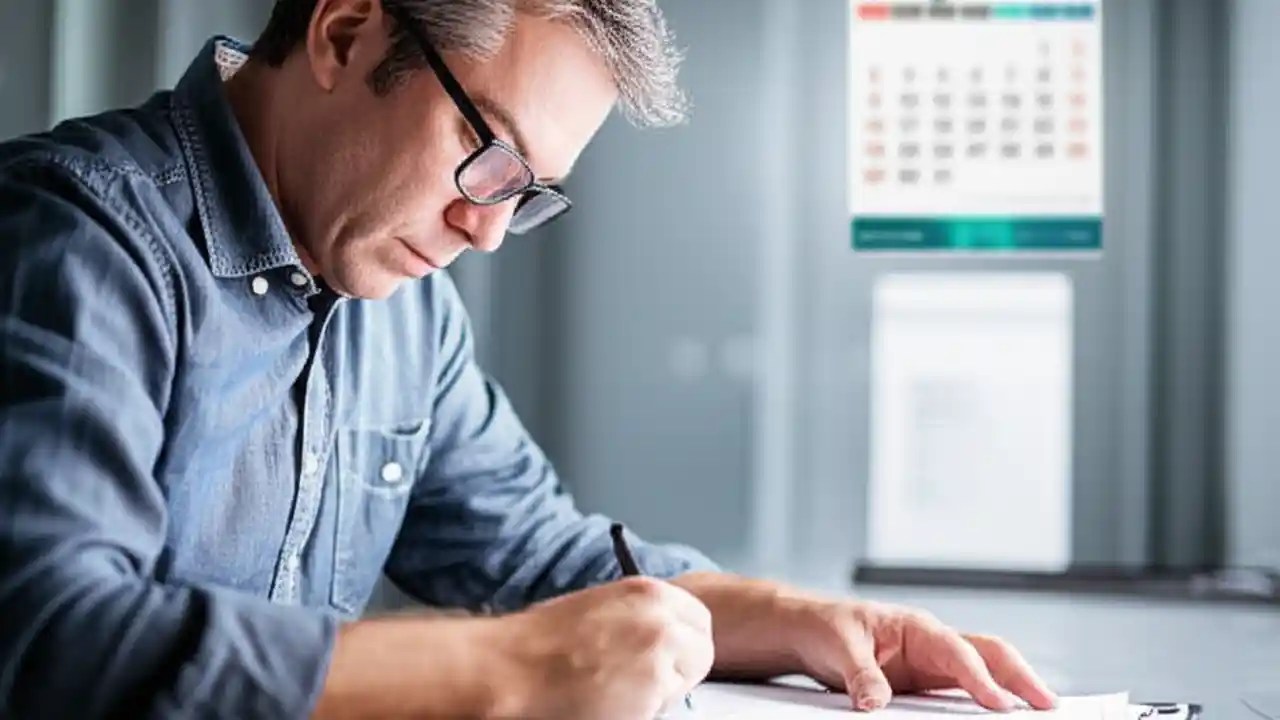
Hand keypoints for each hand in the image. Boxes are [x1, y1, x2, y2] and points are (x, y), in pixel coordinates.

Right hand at [497, 577, 714, 719]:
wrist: (509, 670)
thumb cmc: (538, 643)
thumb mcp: (601, 608)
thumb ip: (640, 617)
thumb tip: (662, 637)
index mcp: (648, 592)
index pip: (699, 620)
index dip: (684, 642)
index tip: (670, 655)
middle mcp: (661, 620)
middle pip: (701, 653)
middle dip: (681, 668)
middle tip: (646, 680)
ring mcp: (659, 659)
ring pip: (684, 685)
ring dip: (661, 692)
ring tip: (616, 692)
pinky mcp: (651, 696)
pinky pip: (662, 710)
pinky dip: (642, 713)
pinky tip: (607, 706)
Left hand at [792, 599, 1057, 712]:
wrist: (808, 631)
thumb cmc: (825, 626)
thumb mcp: (838, 647)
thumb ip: (860, 675)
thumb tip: (876, 703)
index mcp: (916, 627)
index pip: (957, 652)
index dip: (979, 678)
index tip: (998, 704)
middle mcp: (931, 644)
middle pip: (989, 654)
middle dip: (1021, 676)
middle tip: (1049, 704)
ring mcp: (931, 667)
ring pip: (983, 673)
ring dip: (1011, 690)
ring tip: (1038, 715)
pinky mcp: (923, 687)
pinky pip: (960, 696)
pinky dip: (983, 706)